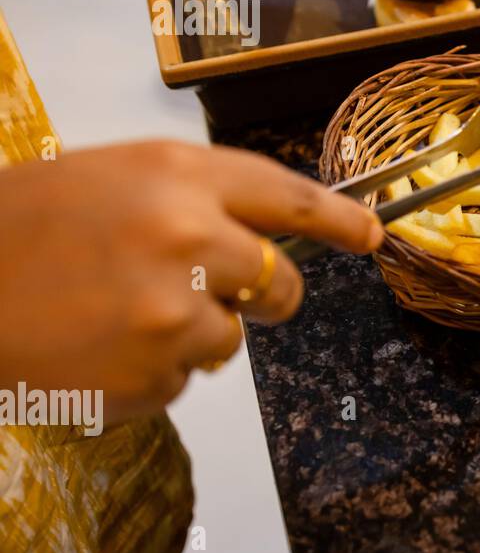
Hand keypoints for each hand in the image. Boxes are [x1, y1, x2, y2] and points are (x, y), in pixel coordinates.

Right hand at [0, 141, 381, 423]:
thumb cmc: (25, 225)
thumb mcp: (116, 178)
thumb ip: (197, 199)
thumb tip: (264, 237)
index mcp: (180, 174)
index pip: (292, 199)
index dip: (340, 221)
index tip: (372, 236)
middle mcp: (190, 236)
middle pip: (281, 283)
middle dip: (266, 296)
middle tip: (221, 294)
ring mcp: (174, 310)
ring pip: (231, 338)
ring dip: (191, 335)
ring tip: (116, 313)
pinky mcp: (154, 372)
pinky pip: (183, 378)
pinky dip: (151, 370)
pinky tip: (96, 346)